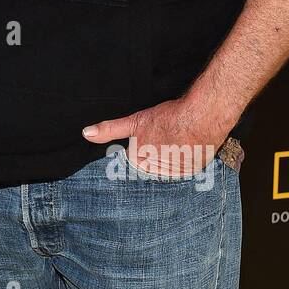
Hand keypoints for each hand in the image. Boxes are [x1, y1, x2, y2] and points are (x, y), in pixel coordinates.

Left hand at [81, 96, 234, 178]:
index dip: (142, 146)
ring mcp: (174, 172)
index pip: (133, 160)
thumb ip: (110, 130)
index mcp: (140, 160)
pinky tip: (185, 146)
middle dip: (155, 154)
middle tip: (166, 138)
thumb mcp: (135, 121)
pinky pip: (181, 170)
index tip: (152, 137)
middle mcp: (156, 170)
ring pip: (165, 169)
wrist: (202, 115)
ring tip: (176, 141)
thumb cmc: (168, 117)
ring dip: (169, 158)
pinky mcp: (190, 172)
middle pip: (149, 165)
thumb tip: (86, 133)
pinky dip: (183, 160)